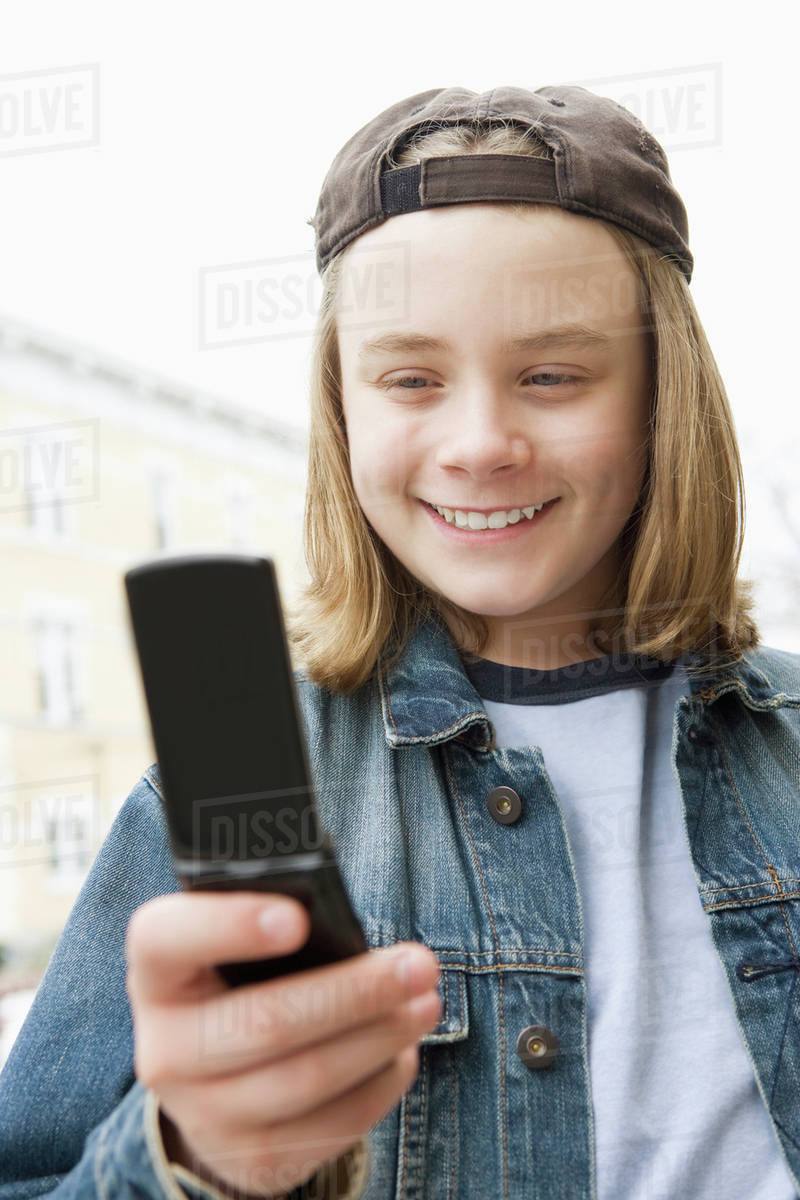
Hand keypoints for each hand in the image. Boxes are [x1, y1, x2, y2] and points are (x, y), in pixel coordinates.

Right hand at [125, 892, 440, 1196]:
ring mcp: (205, 1114)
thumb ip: (274, 923)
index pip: (167, 939)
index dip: (230, 925)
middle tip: (418, 963)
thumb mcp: (234, 946)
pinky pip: (330, 1126)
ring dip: (380, 1036)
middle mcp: (165, 1049)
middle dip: (354, 991)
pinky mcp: (252, 1158)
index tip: (298, 918)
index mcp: (156, 974)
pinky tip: (404, 1050)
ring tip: (426, 1001)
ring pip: (306, 1077)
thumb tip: (346, 924)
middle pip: (264, 1021)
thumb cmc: (239, 981)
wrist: (212, 1080)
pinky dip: (379, 1083)